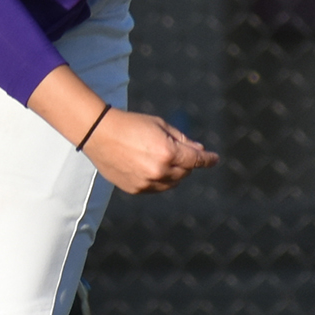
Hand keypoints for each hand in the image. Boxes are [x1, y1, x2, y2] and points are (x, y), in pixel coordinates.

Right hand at [79, 107, 218, 193]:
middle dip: (187, 163)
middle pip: (185, 172)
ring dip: (174, 173)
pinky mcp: (136, 189)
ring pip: (172, 183)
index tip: (215, 159)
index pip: (196, 160)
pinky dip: (159, 180)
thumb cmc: (131, 124)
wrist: (99, 134)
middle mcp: (159, 171)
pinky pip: (156, 188)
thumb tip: (199, 149)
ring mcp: (147, 183)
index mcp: (168, 152)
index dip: (208, 159)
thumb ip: (181, 139)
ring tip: (161, 158)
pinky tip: (150, 168)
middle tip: (179, 152)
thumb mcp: (159, 125)